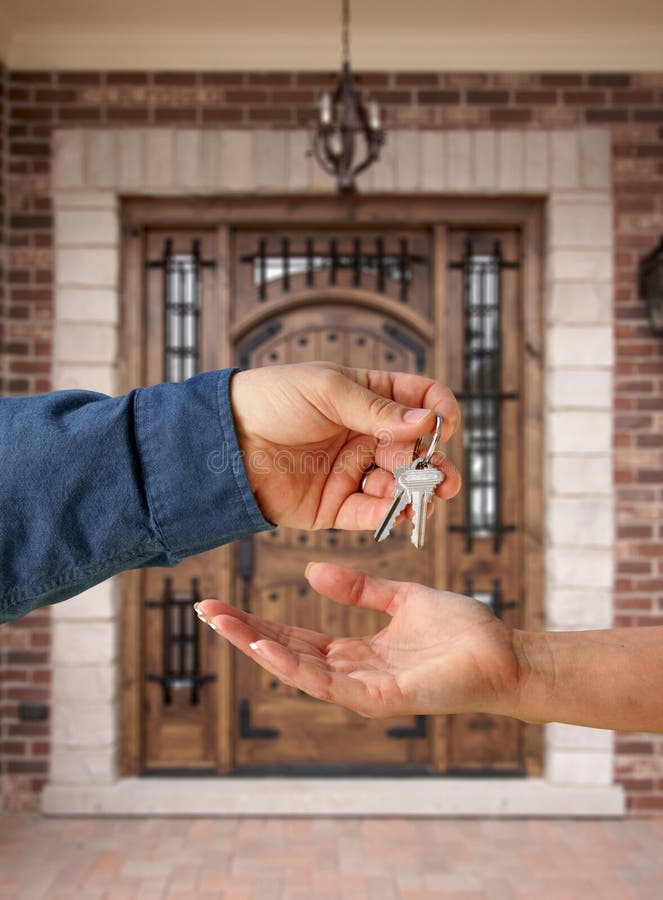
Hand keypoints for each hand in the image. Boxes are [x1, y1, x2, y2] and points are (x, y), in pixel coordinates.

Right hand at [196, 562, 519, 719]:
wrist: (508, 654)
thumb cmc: (462, 632)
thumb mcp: (402, 599)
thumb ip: (360, 588)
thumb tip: (311, 570)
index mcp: (357, 652)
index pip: (296, 635)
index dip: (258, 619)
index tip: (223, 602)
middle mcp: (354, 673)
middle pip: (288, 652)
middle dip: (246, 632)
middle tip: (206, 609)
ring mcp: (365, 689)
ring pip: (300, 670)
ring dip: (260, 647)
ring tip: (225, 624)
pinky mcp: (383, 697)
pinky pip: (330, 683)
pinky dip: (296, 666)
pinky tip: (268, 646)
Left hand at [230, 362, 460, 530]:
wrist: (224, 440)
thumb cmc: (270, 400)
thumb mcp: (326, 389)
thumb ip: (376, 409)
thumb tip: (426, 422)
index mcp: (367, 397)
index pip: (419, 400)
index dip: (438, 411)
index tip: (444, 425)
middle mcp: (366, 436)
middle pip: (417, 450)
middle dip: (435, 463)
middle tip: (444, 477)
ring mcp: (352, 471)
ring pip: (400, 484)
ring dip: (416, 491)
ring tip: (421, 494)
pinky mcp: (335, 505)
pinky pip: (371, 513)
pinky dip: (388, 514)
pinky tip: (398, 510)